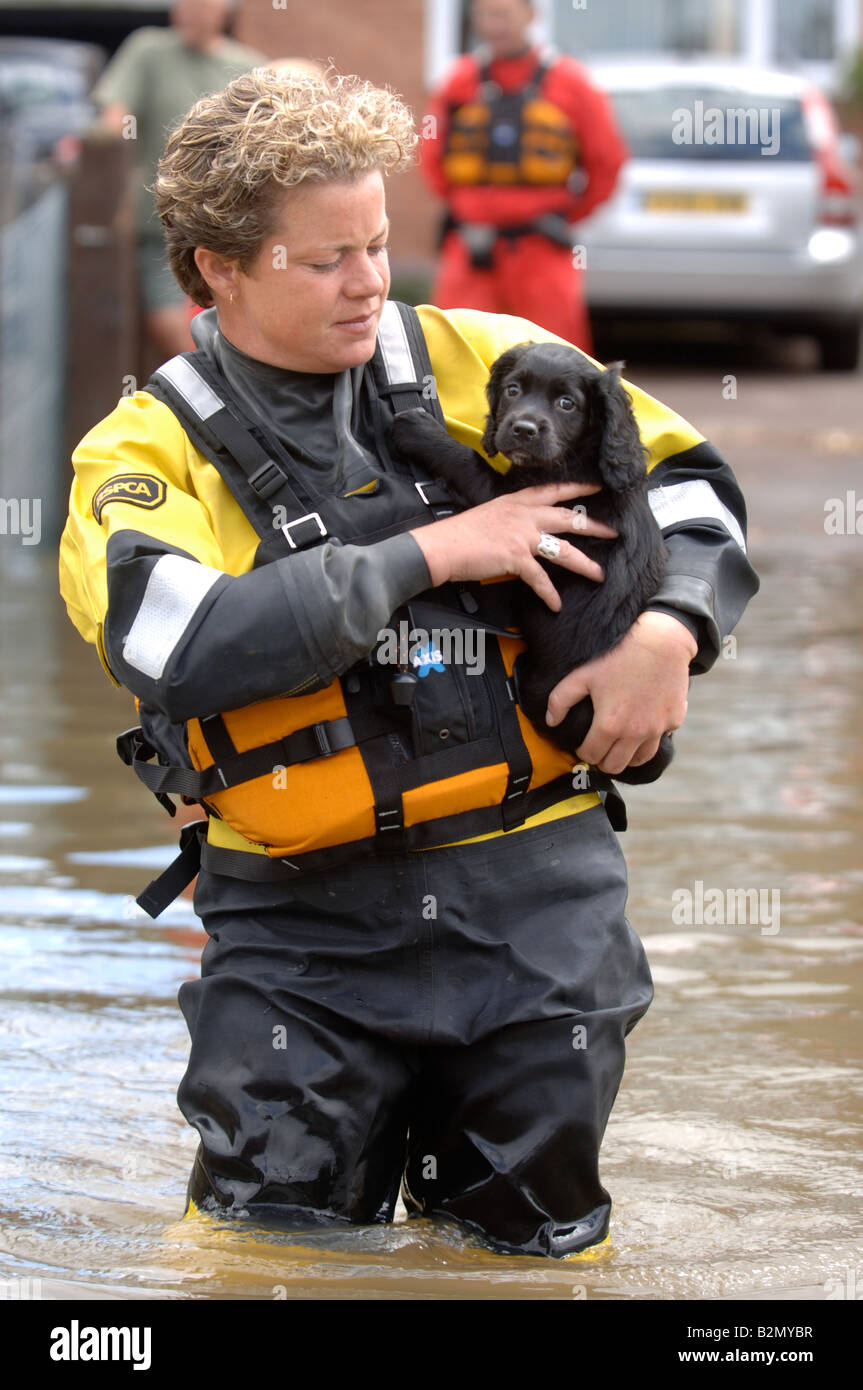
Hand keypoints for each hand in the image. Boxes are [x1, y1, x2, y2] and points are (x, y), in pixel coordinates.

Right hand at [409, 481, 616, 611]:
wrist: (443, 545)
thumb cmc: (461, 533)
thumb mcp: (491, 513)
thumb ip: (512, 516)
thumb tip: (526, 527)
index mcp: (517, 501)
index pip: (554, 490)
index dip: (578, 487)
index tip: (598, 486)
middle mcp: (524, 515)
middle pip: (569, 518)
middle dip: (594, 525)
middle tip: (614, 532)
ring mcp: (522, 536)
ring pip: (563, 549)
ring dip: (584, 564)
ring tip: (599, 574)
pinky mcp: (515, 557)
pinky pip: (540, 578)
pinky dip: (549, 593)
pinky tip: (556, 604)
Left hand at [545, 611, 697, 772]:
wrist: (661, 640)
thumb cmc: (619, 655)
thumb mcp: (583, 674)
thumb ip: (560, 700)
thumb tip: (551, 722)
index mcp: (609, 724)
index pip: (591, 756)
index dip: (583, 752)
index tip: (584, 745)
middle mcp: (635, 733)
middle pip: (614, 766)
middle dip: (603, 760)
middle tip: (600, 748)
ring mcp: (657, 729)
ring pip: (639, 759)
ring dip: (627, 756)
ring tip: (620, 743)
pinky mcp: (674, 721)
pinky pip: (659, 738)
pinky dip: (649, 736)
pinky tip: (642, 723)